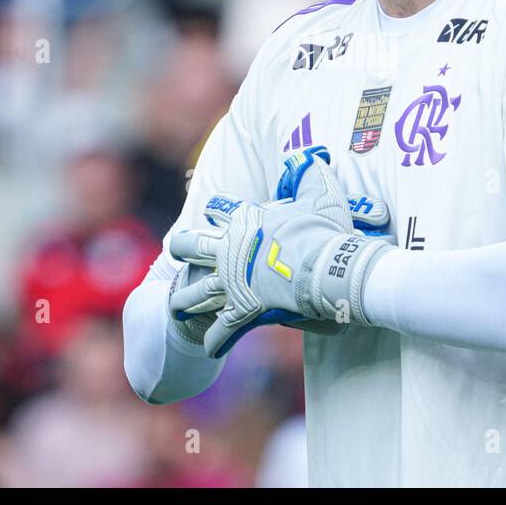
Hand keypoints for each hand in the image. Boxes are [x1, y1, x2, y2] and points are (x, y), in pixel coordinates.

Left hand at [168, 146, 393, 357]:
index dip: (215, 210)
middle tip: (178, 251)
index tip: (211, 210)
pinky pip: (222, 330)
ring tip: (176, 307)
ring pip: (195, 291)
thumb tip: (311, 156)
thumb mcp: (322, 195)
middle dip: (183, 249)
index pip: (221, 210)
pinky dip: (216, 340)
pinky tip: (211, 348)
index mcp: (247, 222)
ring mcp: (232, 283)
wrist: (328, 270)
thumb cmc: (325, 232)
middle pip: (192, 247)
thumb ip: (311, 174)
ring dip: (185, 300)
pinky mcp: (242, 311)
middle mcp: (231, 251)